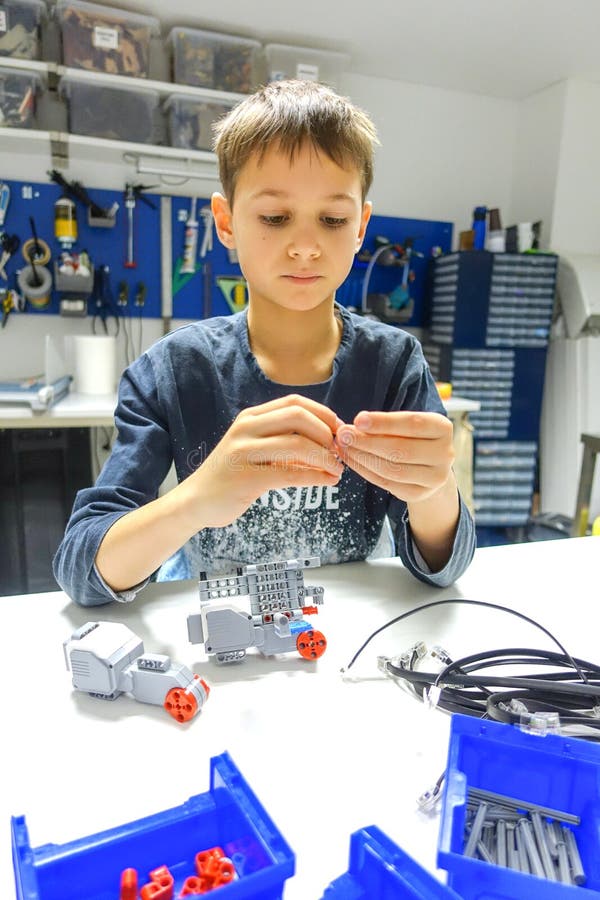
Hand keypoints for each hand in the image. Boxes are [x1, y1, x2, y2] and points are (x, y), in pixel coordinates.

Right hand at [188, 394, 344, 528]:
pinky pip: (290, 473)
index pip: (295, 402)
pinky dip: (316, 477)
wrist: (196, 501)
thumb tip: (326, 437)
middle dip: (326, 432)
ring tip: (337, 469)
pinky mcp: (246, 478)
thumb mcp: (253, 447)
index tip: (339, 430)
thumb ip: (281, 438)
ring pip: (298, 445)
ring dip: (326, 457)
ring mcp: (244, 452)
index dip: (323, 413)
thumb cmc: (232, 475)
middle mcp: (246, 428)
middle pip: (298, 416)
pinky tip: (328, 482)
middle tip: (339, 451)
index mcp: (251, 417)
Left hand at [334, 410, 454, 503]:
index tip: (358, 419)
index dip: (384, 422)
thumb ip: (386, 424)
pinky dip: (365, 471)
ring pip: (392, 469)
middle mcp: (445, 453)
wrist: (428, 466)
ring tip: (344, 447)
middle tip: (343, 435)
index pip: (412, 424)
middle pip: (400, 449)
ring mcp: (435, 477)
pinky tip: (352, 460)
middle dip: (367, 442)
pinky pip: (387, 483)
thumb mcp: (406, 425)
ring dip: (363, 457)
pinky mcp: (420, 493)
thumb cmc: (412, 438)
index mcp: (443, 428)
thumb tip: (356, 425)